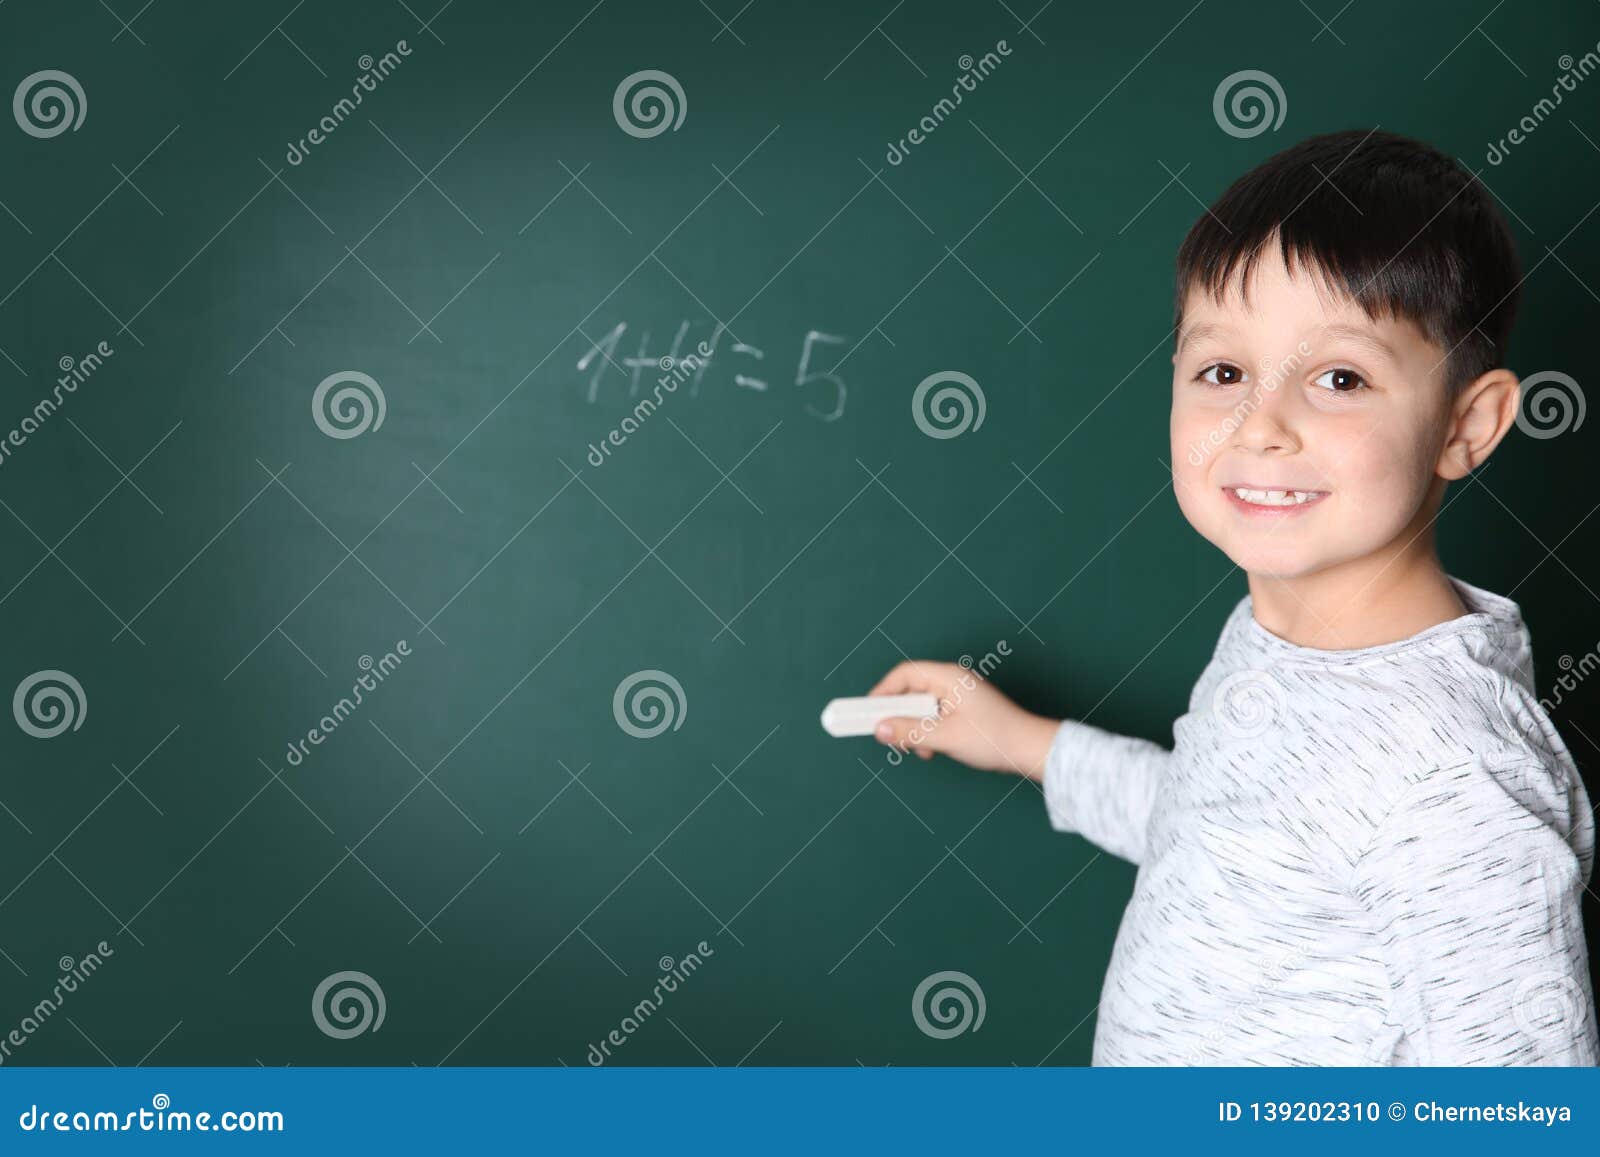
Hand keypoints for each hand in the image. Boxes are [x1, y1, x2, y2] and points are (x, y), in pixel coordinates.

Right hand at [866, 660, 1059, 778]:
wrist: (1031, 751)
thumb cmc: (996, 738)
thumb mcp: (945, 737)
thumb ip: (909, 732)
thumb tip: (880, 729)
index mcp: (949, 677)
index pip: (905, 674)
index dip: (882, 692)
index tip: (867, 712)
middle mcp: (953, 682)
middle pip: (911, 691)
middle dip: (900, 716)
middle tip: (891, 736)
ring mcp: (960, 696)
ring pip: (922, 707)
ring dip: (915, 729)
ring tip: (922, 749)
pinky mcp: (964, 711)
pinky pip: (935, 716)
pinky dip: (928, 732)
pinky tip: (933, 749)